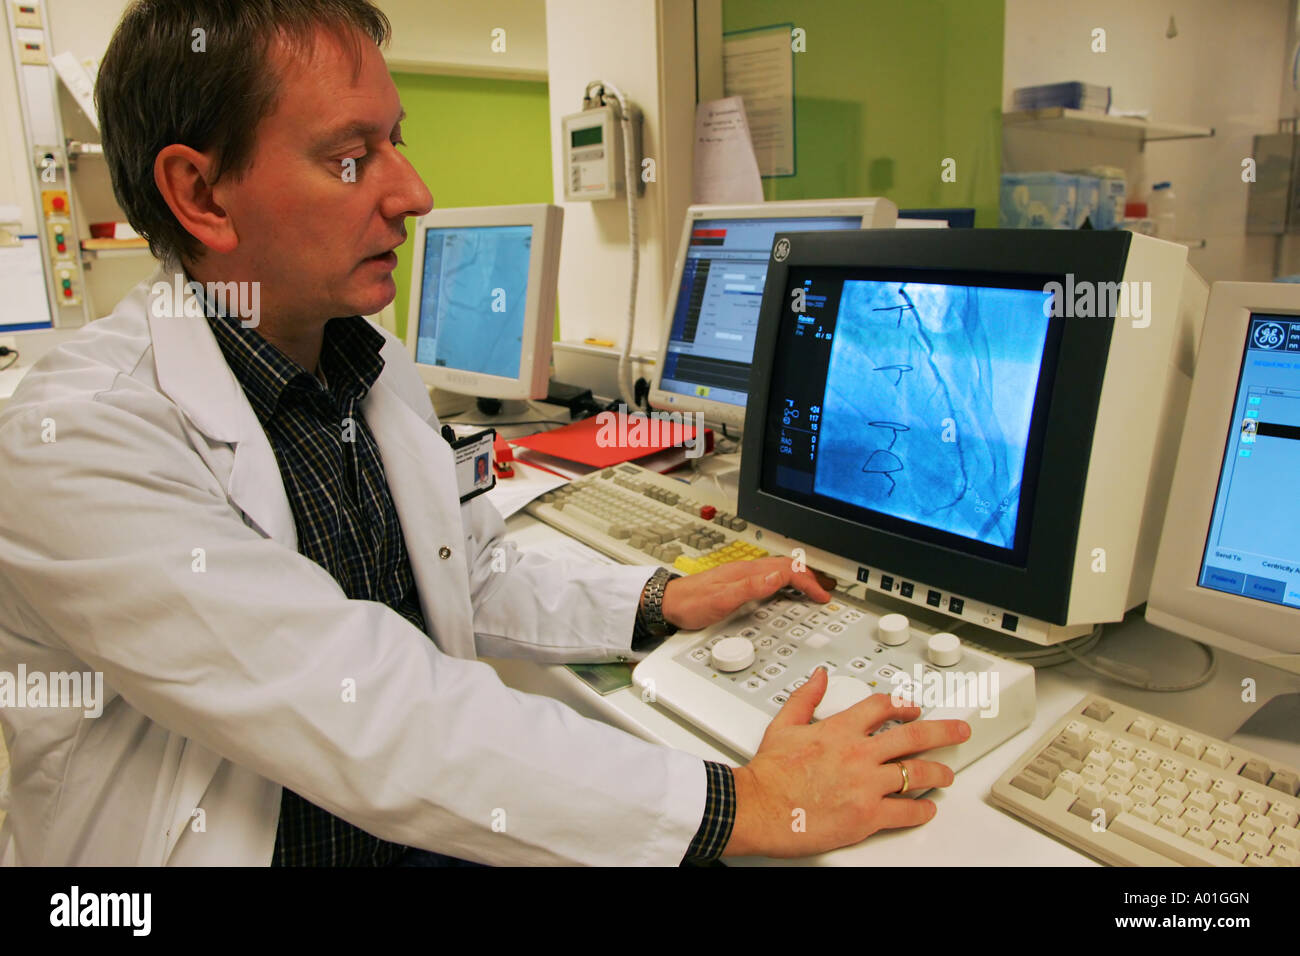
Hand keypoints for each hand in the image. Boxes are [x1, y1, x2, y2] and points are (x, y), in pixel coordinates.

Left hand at [659, 555, 835, 631]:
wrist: (667, 604)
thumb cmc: (690, 603)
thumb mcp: (721, 599)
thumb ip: (750, 588)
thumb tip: (777, 576)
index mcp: (746, 572)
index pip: (786, 570)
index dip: (808, 581)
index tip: (821, 596)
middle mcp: (745, 570)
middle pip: (785, 566)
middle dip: (808, 576)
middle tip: (823, 591)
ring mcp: (741, 576)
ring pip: (777, 571)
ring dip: (797, 578)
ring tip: (810, 589)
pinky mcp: (736, 584)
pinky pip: (768, 579)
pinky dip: (783, 583)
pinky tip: (782, 591)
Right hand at [723, 668, 970, 857]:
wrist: (758, 807)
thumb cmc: (768, 773)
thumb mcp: (784, 724)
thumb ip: (806, 698)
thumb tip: (819, 678)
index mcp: (840, 730)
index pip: (882, 707)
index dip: (903, 706)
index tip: (912, 709)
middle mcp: (858, 754)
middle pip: (913, 737)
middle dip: (943, 731)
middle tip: (958, 730)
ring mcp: (866, 785)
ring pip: (916, 774)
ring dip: (938, 773)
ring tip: (947, 774)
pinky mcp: (868, 816)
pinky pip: (906, 812)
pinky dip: (921, 810)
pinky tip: (927, 809)